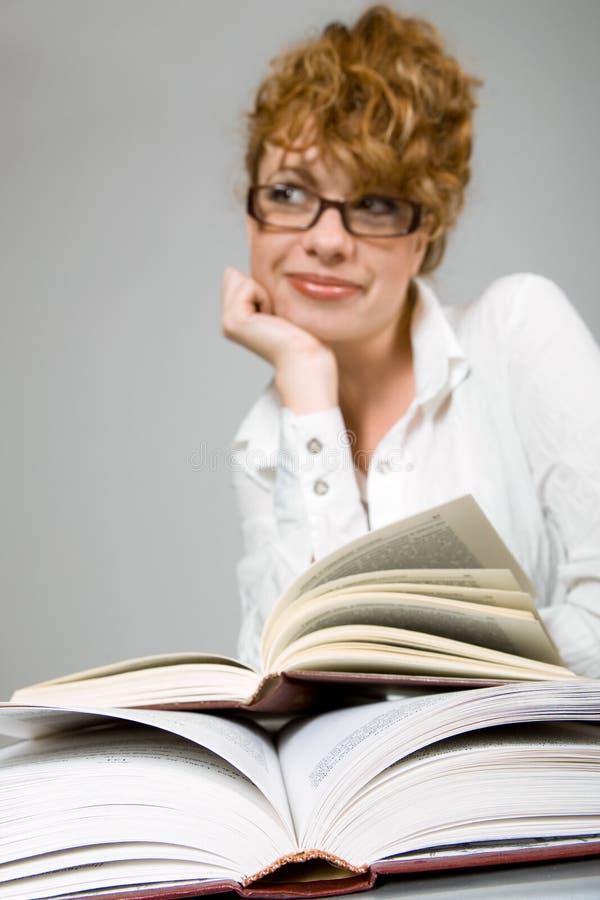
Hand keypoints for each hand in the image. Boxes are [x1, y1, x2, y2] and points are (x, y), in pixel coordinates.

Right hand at [221, 267, 337, 412]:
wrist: (302, 354)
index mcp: (234, 318)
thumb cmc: (297, 332)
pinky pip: (248, 286)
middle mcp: (226, 322)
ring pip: (239, 279)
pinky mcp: (234, 320)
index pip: (235, 277)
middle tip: (273, 315)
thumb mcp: (272, 304)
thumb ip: (252, 289)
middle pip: (233, 276)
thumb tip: (231, 271)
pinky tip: (270, 319)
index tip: (273, 313)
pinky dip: (264, 297)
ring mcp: (227, 322)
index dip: (260, 288)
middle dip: (259, 288)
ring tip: (272, 318)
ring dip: (263, 293)